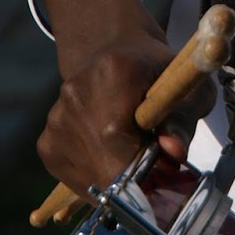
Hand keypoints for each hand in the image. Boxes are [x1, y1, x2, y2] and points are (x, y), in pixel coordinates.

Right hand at [36, 26, 216, 196]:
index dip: (145, 165)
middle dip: (136, 178)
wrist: (114, 54)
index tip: (166, 169)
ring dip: (118, 179)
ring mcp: (56, 120)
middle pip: (104, 164)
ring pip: (91, 178)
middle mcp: (74, 95)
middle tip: (156, 165)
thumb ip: (184, 119)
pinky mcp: (47, 144)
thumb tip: (174, 152)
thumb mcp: (187, 87)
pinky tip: (113, 155)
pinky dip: (100, 179)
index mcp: (113, 72)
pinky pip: (77, 179)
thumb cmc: (158, 74)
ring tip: (133, 152)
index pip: (118, 136)